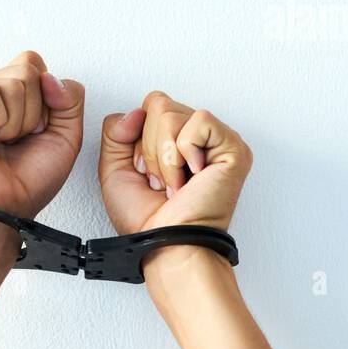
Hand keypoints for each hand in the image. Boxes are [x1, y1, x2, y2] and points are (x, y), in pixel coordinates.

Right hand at [0, 51, 84, 220]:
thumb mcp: (67, 134)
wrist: (5, 206)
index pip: (33, 62)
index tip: (34, 130)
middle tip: (14, 139)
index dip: (44, 98)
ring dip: (14, 122)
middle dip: (32, 111)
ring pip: (11, 82)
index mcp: (6, 90)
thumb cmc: (27, 178)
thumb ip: (71, 98)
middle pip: (26, 67)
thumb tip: (47, 76)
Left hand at [97, 91, 251, 233]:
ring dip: (164, 156)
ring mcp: (217, 141)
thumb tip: (136, 111)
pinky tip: (193, 176)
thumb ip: (115, 133)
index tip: (145, 175)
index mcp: (173, 139)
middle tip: (161, 182)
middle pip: (158, 105)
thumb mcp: (114, 168)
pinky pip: (199, 122)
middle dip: (149, 148)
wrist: (166, 243)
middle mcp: (196, 137)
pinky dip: (185, 152)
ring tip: (175, 183)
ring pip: (172, 114)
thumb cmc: (146, 218)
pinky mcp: (233, 147)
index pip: (148, 108)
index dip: (138, 141)